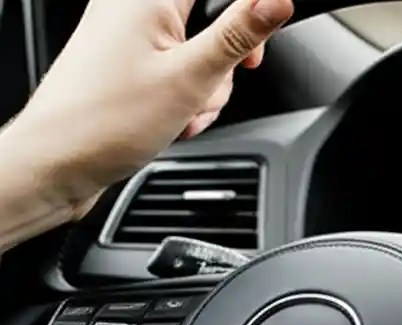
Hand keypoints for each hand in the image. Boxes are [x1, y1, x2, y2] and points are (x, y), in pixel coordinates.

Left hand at [0, 0, 292, 249]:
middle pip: (211, 20)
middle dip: (223, 62)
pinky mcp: (126, 62)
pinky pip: (176, 69)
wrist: (57, 164)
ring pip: (198, 51)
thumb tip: (276, 1)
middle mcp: (132, 8)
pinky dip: (185, 96)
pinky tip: (172, 118)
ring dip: (205, 88)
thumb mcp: (191, 78)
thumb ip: (239, 34)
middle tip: (213, 84)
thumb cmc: (105, 122)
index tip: (254, 44)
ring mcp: (127, 36)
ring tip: (183, 111)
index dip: (246, 11)